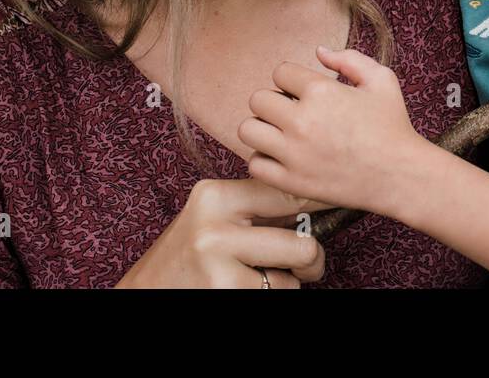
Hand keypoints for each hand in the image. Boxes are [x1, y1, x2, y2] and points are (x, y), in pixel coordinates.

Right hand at [114, 179, 328, 287]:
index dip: (323, 199)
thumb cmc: (188, 259)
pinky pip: (279, 294)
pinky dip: (270, 296)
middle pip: (304, 242)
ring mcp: (218, 260)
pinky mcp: (225, 290)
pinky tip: (240, 290)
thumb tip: (319, 197)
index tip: (345, 199)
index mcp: (216, 196)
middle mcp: (216, 224)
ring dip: (286, 282)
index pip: (287, 191)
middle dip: (309, 260)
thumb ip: (256, 209)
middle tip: (301, 267)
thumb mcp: (214, 220)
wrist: (144, 293)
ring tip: (257, 280)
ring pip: (294, 275)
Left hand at [238, 47, 428, 218]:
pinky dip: (265, 159)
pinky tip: (284, 157)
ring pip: (248, 130)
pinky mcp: (291, 181)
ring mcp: (293, 153)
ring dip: (262, 128)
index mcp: (321, 91)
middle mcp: (301, 121)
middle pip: (258, 99)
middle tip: (291, 112)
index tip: (304, 92)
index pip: (280, 72)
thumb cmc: (393, 126)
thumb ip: (349, 59)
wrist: (400, 176)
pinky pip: (255, 164)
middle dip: (274, 101)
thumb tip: (319, 51)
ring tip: (281, 133)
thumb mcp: (381, 80)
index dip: (292, 79)